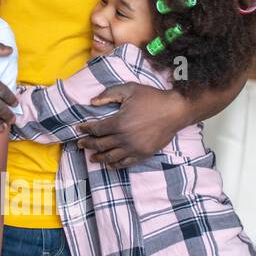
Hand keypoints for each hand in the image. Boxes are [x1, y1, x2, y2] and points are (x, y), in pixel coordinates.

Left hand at [76, 84, 191, 166]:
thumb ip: (109, 94)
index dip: (86, 129)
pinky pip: (125, 163)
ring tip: (91, 158)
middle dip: (88, 144)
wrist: (175, 110)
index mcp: (119, 122)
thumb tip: (92, 102)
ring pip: (111, 157)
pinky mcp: (143, 154)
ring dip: (99, 158)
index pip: (96, 129)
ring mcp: (134, 148)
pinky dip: (115, 165)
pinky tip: (109, 165)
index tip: (80, 128)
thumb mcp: (129, 89)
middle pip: (100, 144)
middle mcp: (124, 138)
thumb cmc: (152, 98)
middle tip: (80, 144)